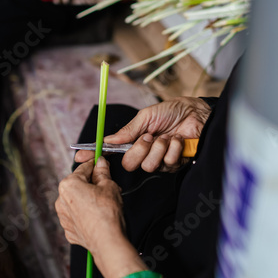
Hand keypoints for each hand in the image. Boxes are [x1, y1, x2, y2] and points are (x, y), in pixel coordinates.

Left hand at [55, 159, 125, 251]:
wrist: (107, 241)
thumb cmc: (106, 214)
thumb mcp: (109, 186)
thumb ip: (102, 172)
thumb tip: (101, 164)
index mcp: (68, 185)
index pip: (83, 168)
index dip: (95, 165)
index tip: (100, 163)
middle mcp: (61, 200)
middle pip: (78, 185)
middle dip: (92, 184)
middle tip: (107, 186)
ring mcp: (63, 216)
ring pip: (76, 201)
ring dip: (87, 199)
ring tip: (104, 204)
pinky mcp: (69, 229)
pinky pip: (77, 216)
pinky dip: (86, 215)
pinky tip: (98, 216)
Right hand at [74, 97, 211, 172]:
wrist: (197, 114)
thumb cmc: (173, 111)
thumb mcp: (147, 116)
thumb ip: (129, 130)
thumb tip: (109, 140)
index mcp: (134, 139)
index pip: (112, 150)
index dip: (96, 154)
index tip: (80, 157)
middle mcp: (143, 151)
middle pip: (129, 163)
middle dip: (139, 150)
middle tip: (150, 136)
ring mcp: (158, 160)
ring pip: (147, 166)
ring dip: (159, 148)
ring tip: (168, 137)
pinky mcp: (173, 165)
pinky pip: (166, 164)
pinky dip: (173, 149)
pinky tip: (179, 141)